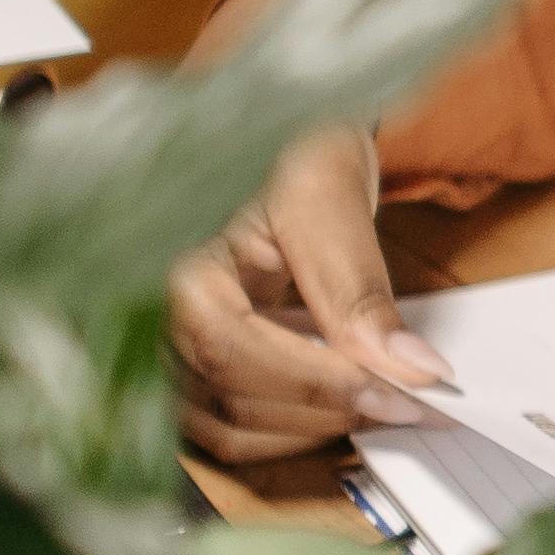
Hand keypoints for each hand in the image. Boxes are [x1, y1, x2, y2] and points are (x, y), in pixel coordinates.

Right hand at [167, 0, 450, 463]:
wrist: (261, 125)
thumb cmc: (281, 141)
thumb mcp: (326, 192)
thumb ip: (357, 286)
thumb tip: (408, 367)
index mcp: (165, 262)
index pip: (234, 352)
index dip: (322, 386)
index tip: (403, 396)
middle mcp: (144, 312)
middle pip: (228, 401)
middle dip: (327, 413)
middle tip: (410, 404)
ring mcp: (157, 344)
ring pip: (227, 427)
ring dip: (310, 429)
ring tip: (380, 399)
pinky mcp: (183, 363)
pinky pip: (227, 423)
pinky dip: (289, 425)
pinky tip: (339, 394)